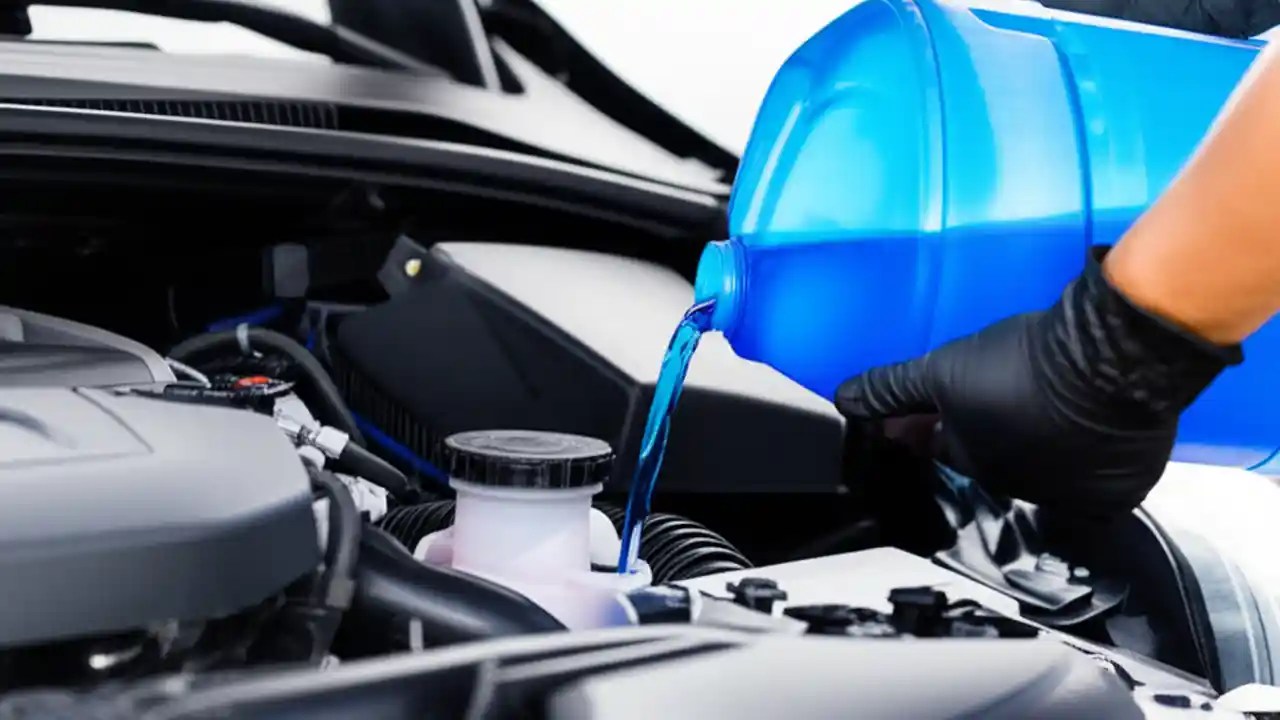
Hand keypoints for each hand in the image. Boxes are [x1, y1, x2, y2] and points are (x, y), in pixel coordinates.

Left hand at [835, 249, 1240, 516]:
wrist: (1112, 359)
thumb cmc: (1024, 366)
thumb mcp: (941, 370)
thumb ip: (890, 388)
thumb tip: (845, 399)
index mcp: (977, 464)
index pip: (946, 450)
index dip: (936, 426)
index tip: (937, 409)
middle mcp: (1024, 489)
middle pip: (999, 460)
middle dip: (991, 433)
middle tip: (1002, 395)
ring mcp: (1075, 493)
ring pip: (1051, 469)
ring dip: (1043, 442)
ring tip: (1050, 400)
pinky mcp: (1123, 488)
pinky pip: (1102, 479)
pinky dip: (1094, 456)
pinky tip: (1093, 425)